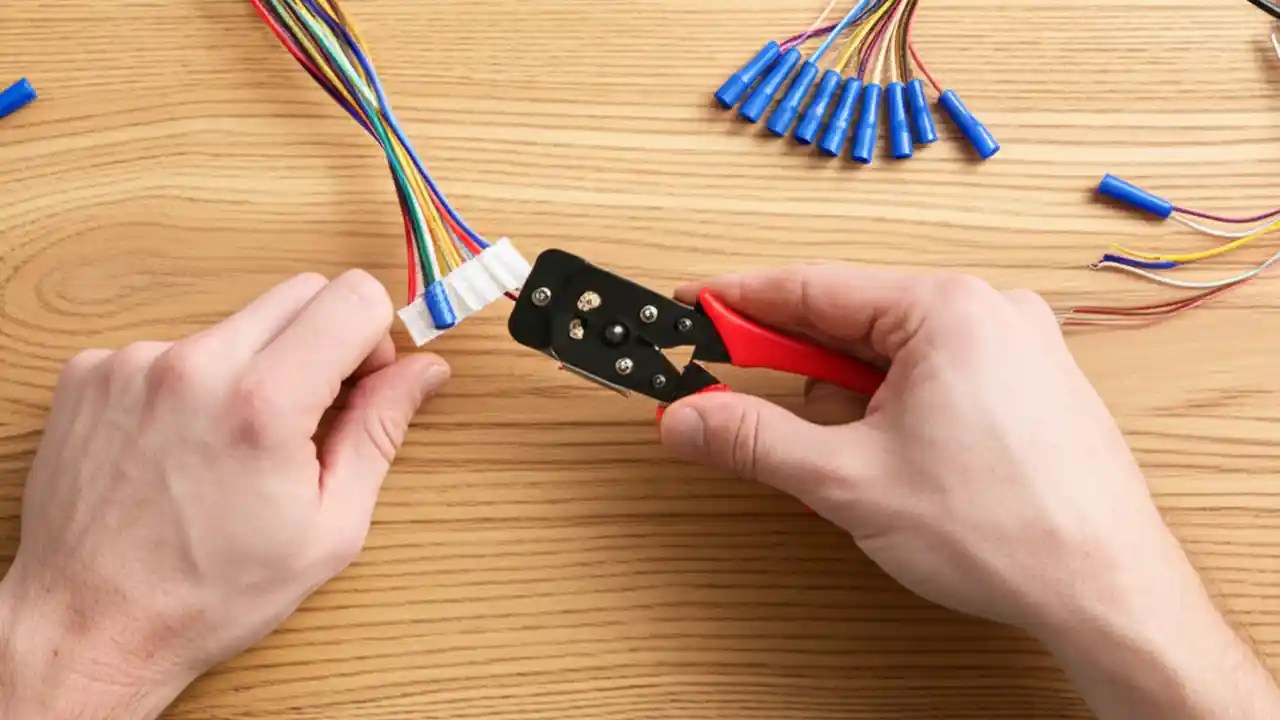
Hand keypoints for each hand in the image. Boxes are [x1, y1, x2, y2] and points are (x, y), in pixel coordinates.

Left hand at [0, 271, 448, 719]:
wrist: (90, 624)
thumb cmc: (209, 593)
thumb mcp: (329, 528)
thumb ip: (380, 432)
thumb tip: (424, 370)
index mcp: (263, 403)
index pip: (354, 297)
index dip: (376, 337)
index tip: (362, 382)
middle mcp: (194, 365)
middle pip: (300, 293)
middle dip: (325, 341)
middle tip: (312, 413)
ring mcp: (133, 363)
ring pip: (237, 324)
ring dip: (255, 365)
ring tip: (234, 446)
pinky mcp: (91, 371)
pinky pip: (174, 347)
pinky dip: (194, 383)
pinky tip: (182, 446)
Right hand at [659, 266, 1279, 718]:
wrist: (1105, 591)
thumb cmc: (1006, 530)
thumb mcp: (849, 481)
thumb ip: (754, 440)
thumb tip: (687, 417)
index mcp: (946, 309)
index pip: (812, 286)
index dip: (738, 299)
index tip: (691, 308)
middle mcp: (988, 312)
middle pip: (852, 318)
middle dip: (791, 359)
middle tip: (731, 389)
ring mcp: (1015, 347)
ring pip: (892, 352)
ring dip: (845, 394)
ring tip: (836, 454)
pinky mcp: (1027, 384)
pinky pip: (934, 373)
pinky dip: (890, 404)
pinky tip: (883, 452)